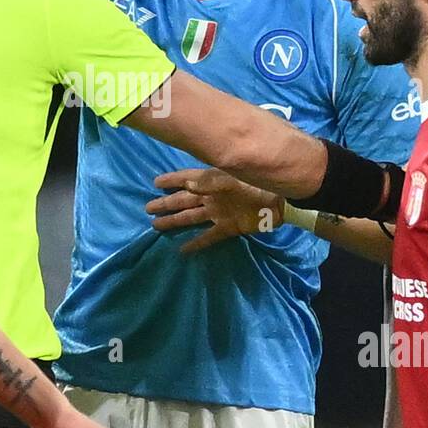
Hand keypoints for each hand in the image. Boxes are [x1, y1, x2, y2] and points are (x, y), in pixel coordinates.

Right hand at [146, 168, 284, 252]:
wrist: (280, 202)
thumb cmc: (255, 184)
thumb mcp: (231, 178)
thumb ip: (209, 181)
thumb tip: (187, 185)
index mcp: (211, 180)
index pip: (186, 178)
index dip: (171, 180)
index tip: (154, 183)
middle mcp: (211, 196)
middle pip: (183, 200)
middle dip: (166, 203)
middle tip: (147, 208)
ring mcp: (219, 213)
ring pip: (191, 217)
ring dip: (174, 221)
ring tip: (156, 225)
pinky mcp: (228, 228)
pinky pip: (208, 236)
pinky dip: (196, 243)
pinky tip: (182, 250)